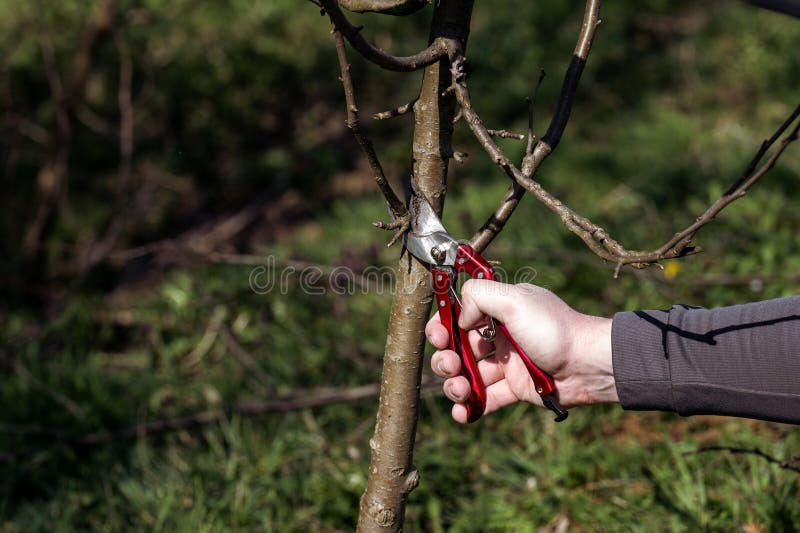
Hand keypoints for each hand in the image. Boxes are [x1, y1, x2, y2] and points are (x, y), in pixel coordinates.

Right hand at [426, 279, 616, 422]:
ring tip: (461, 390)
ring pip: (467, 376)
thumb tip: (460, 319)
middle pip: (456, 349)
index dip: (442, 327)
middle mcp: (498, 337)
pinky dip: (468, 408)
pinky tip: (462, 413)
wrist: (588, 365)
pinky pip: (485, 399)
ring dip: (454, 385)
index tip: (439, 337)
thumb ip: (479, 297)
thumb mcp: (515, 299)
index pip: (458, 317)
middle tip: (452, 366)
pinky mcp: (515, 389)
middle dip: (445, 359)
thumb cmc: (554, 329)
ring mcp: (506, 364)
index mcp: (498, 311)